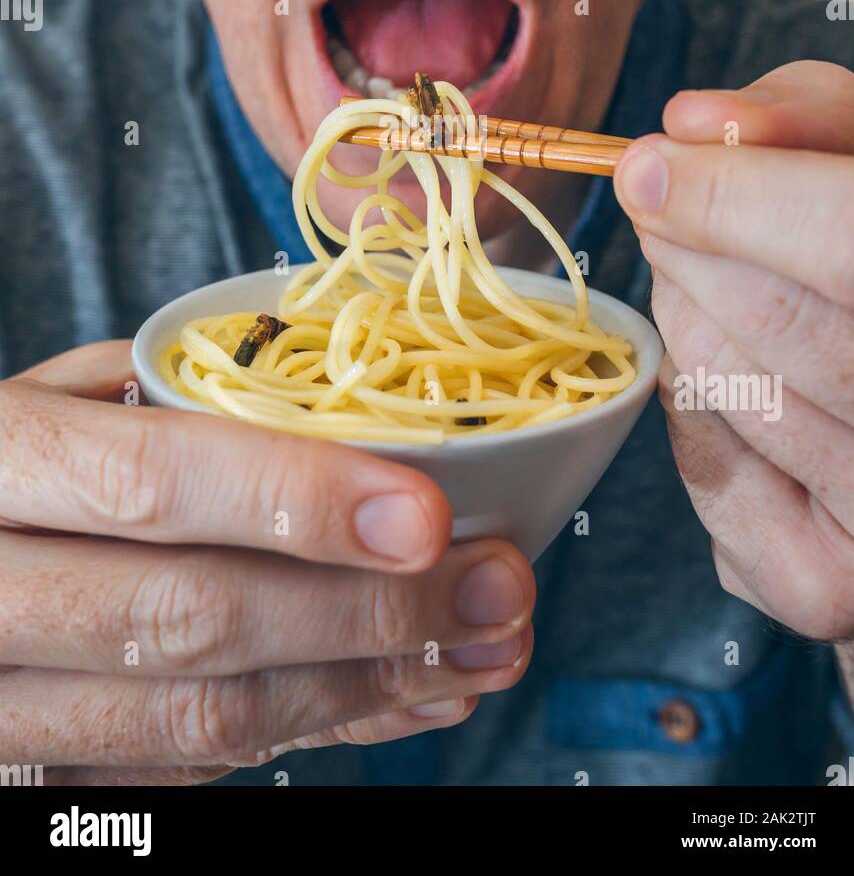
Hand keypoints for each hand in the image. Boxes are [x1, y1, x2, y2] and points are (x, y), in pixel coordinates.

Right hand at [0, 343, 533, 784]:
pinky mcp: (35, 772)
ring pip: (198, 719)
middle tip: (496, 590)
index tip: (427, 514)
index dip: (294, 502)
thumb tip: (318, 401)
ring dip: (365, 689)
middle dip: (369, 611)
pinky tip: (401, 697)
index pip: (148, 484)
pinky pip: (187, 771)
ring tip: (480, 652)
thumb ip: (149, 392)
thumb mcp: (37, 396)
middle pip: (191, 620)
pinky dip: (312, 734)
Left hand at [613, 61, 853, 641]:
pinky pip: (700, 462)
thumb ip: (805, 119)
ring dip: (687, 313)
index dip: (737, 197)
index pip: (852, 243)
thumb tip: (690, 123)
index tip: (649, 165)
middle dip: (689, 247)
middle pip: (772, 317)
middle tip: (669, 211)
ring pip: (722, 383)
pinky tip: (740, 378)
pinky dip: (694, 402)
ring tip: (713, 284)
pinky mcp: (825, 589)